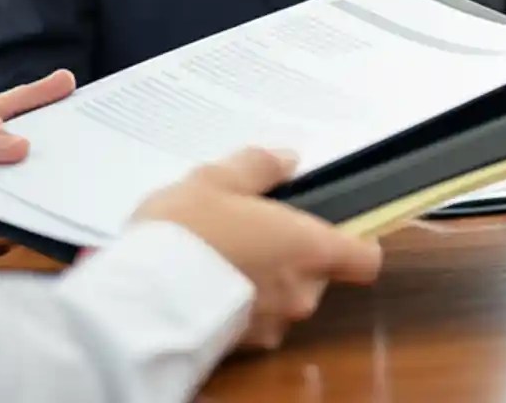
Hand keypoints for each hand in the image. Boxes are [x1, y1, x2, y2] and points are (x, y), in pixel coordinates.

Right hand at [133, 147, 382, 350]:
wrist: (139, 301)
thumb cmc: (186, 233)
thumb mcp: (216, 180)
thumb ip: (259, 166)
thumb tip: (288, 159)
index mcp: (311, 248)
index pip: (366, 258)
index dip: (358, 244)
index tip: (337, 229)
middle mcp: (302, 291)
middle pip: (318, 275)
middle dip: (292, 257)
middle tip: (252, 232)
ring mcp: (274, 324)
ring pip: (283, 299)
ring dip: (263, 282)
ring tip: (220, 258)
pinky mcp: (243, 347)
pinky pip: (252, 320)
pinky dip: (238, 305)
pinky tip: (205, 286)